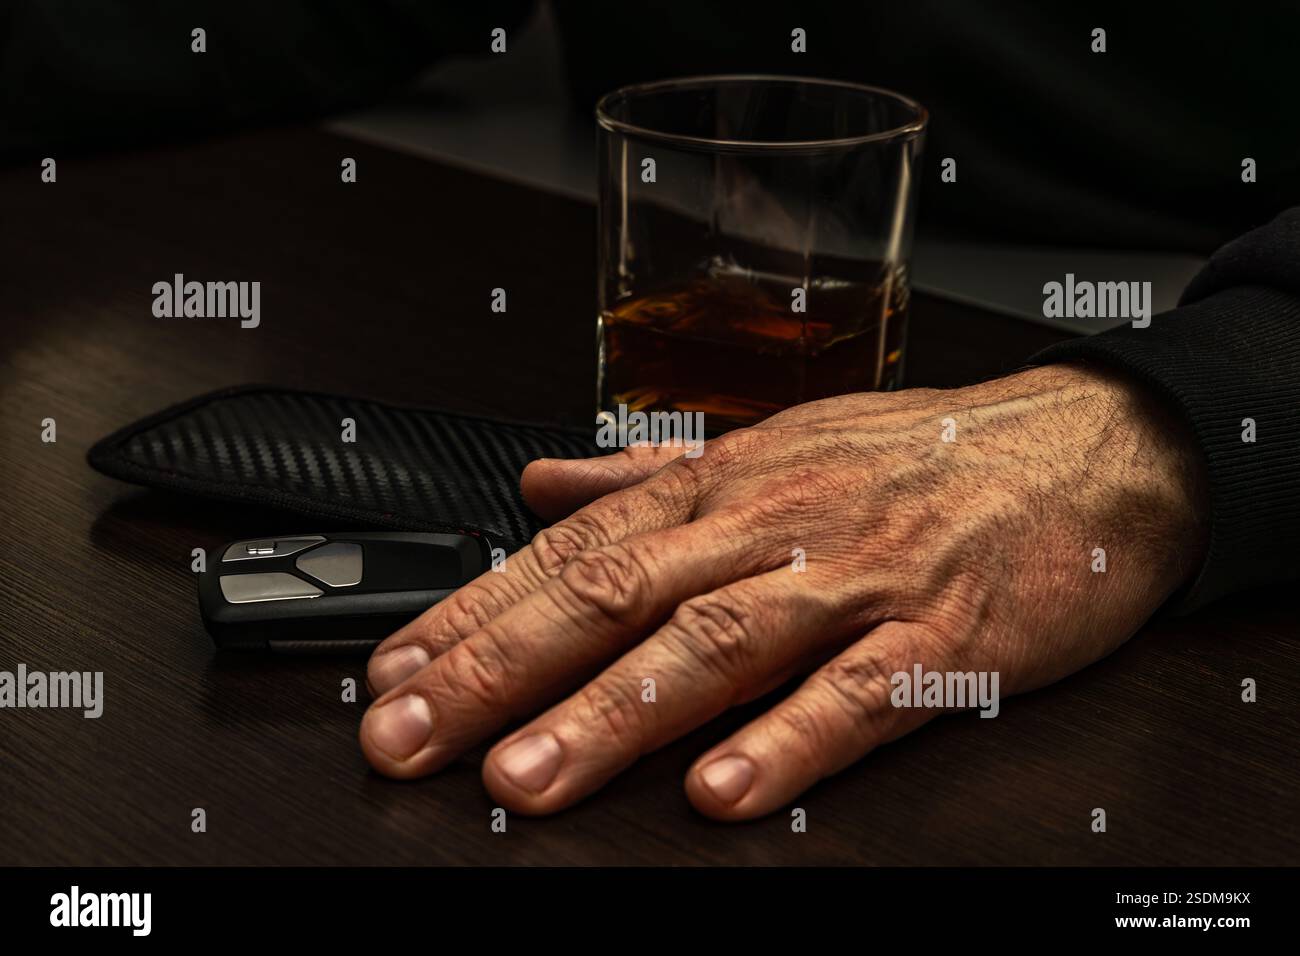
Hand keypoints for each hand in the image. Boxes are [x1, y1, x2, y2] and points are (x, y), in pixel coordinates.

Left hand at [358, 363, 1206, 818]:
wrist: (1074, 450)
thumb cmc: (911, 458)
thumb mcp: (767, 444)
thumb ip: (645, 473)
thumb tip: (540, 483)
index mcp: (720, 488)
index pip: (569, 551)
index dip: (473, 612)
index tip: (394, 669)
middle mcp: (769, 528)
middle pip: (612, 598)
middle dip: (497, 671)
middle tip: (408, 734)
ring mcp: (852, 582)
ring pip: (714, 647)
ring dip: (613, 717)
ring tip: (526, 779)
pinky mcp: (936, 639)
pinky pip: (854, 695)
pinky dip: (786, 743)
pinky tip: (720, 791)